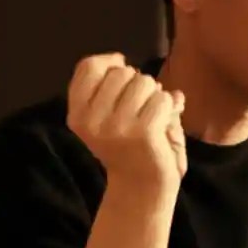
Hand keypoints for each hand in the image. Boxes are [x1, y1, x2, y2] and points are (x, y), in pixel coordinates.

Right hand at [67, 53, 186, 187]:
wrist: (142, 188)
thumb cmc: (128, 148)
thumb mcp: (105, 115)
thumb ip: (109, 85)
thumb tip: (121, 60)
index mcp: (77, 115)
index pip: (88, 66)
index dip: (110, 62)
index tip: (123, 71)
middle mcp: (91, 120)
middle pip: (121, 72)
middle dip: (138, 84)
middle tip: (141, 109)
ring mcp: (116, 126)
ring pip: (145, 82)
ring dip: (155, 96)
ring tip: (152, 119)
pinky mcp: (142, 132)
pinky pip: (163, 98)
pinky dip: (170, 109)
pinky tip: (163, 127)